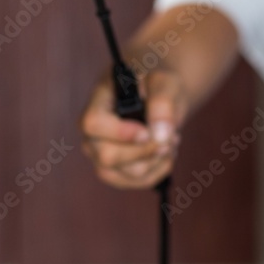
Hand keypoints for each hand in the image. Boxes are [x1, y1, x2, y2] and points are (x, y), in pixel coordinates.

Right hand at [80, 67, 187, 188]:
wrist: (158, 95)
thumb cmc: (156, 84)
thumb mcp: (164, 82)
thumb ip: (162, 102)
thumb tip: (161, 135)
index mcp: (97, 104)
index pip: (92, 124)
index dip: (118, 133)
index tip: (146, 132)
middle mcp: (93, 134)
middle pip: (108, 157)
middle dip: (146, 150)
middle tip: (171, 136)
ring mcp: (102, 157)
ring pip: (128, 173)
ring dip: (158, 158)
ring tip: (171, 138)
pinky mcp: (119, 173)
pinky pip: (141, 182)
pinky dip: (161, 168)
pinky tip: (166, 150)